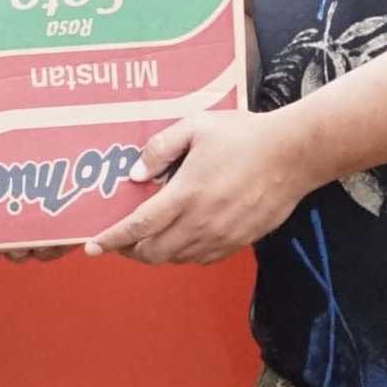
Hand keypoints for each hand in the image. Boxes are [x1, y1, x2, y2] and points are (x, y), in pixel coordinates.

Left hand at [89, 108, 323, 267]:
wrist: (293, 154)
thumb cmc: (244, 135)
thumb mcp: (197, 126)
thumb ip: (160, 148)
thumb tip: (136, 173)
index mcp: (185, 195)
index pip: (137, 227)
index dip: (111, 239)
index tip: (92, 247)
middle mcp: (200, 222)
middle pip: (152, 252)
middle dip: (129, 251)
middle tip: (119, 242)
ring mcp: (221, 236)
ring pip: (176, 259)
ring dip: (156, 254)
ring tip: (147, 241)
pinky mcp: (238, 242)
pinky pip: (201, 259)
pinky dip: (183, 255)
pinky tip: (181, 240)